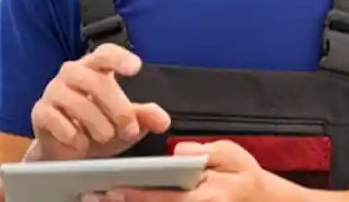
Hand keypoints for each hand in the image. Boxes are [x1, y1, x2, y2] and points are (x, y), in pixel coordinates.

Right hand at [28, 43, 170, 161]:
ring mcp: (53, 91)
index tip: (135, 68)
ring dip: (98, 126)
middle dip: (117, 108)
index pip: (105, 53)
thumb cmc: (98, 128)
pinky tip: (80, 142)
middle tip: (129, 130)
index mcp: (94, 68)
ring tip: (104, 138)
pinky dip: (75, 136)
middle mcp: (72, 73)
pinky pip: (58, 121)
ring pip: (78, 103)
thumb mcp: (125, 124)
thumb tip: (162, 120)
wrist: (68, 152)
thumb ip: (144, 118)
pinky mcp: (40, 112)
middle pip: (96, 81)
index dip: (119, 58)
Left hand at [79, 140, 268, 201]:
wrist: (259, 201)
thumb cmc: (243, 176)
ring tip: (93, 199)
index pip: (164, 200)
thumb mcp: (232, 156)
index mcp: (205, 200)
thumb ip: (206, 153)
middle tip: (88, 197)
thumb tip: (178, 152)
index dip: (136, 197)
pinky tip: (113, 199)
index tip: (110, 190)